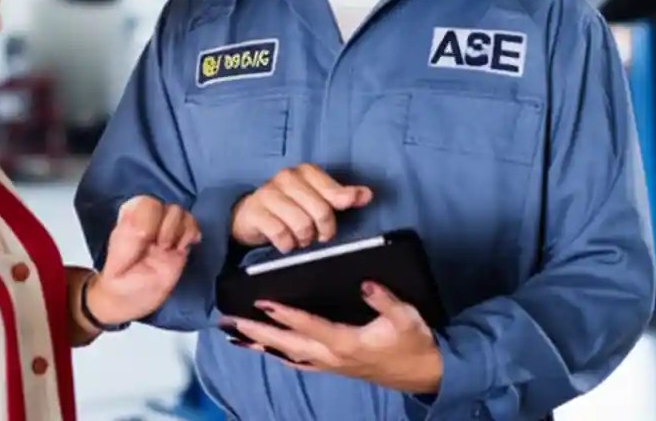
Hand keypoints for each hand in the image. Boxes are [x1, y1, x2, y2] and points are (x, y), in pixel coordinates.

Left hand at [86, 195, 201, 325]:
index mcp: (129, 221)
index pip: (144, 203)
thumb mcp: (117, 265)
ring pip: (180, 213)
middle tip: (160, 248)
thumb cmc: (120, 283)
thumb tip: (146, 227)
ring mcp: (165, 231)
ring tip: (169, 250)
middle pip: (165, 206)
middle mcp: (149, 222)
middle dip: (165, 226)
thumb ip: (128, 241)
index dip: (148, 219)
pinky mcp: (180, 242)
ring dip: (178, 231)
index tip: (145, 240)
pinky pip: (192, 225)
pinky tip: (182, 248)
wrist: (131, 301)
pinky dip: (191, 233)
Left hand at [223, 281, 442, 394]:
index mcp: (347, 342)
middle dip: (257, 334)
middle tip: (229, 324)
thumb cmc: (415, 342)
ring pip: (288, 356)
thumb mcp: (406, 317)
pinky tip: (266, 350)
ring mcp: (332, 365)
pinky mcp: (335, 368)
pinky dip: (279, 355)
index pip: (308, 326)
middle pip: (287, 344)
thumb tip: (366, 283)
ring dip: (261, 346)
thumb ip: (384, 300)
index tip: (262, 303)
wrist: (426, 372)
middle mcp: (333, 357)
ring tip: (234, 338)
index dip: (284, 314)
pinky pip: (299, 363)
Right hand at [231, 164, 372, 251]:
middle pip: (320, 210)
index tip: (335, 221)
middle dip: (323, 230)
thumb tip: (366, 194)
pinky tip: (285, 242)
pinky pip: (280, 234)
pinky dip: (286, 244)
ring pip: (301, 224)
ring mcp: (267, 193)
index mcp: (305, 171)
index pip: (332, 191)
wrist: (251, 215)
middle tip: (317, 236)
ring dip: (303, 239)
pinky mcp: (254, 211)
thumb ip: (342, 196)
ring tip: (299, 238)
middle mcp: (286, 177)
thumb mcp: (317, 198)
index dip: (339, 209)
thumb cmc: (289, 206)